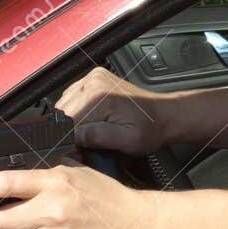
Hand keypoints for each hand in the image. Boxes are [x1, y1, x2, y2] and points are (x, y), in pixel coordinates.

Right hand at [55, 66, 173, 155]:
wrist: (164, 114)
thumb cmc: (150, 128)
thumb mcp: (128, 140)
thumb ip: (99, 137)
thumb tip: (75, 136)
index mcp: (99, 96)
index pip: (67, 122)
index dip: (70, 140)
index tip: (80, 150)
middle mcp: (93, 82)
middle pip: (63, 112)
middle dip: (71, 130)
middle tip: (88, 142)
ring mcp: (93, 78)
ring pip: (65, 104)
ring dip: (73, 120)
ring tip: (94, 129)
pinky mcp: (94, 79)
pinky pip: (73, 97)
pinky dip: (78, 110)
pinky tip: (93, 118)